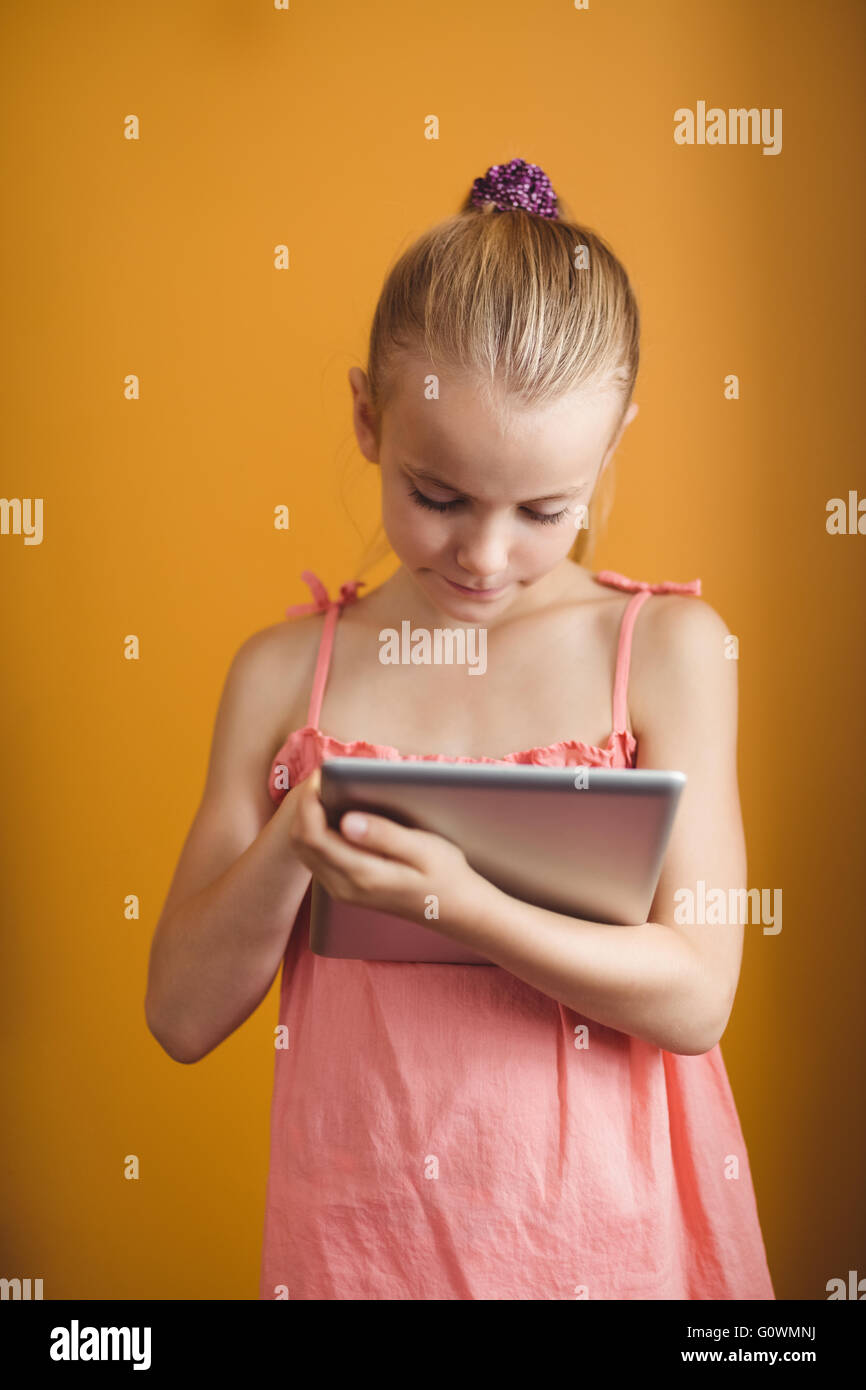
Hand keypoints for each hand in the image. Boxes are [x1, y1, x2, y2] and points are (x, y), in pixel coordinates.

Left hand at [286, 766, 489, 934]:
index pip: (313, 835)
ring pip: (305, 849)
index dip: (309, 801)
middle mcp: (344, 886)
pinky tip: (336, 813)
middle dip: (305, 805)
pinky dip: (318, 830)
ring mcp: (342, 890)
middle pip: (302, 841)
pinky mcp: (345, 887)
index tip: (322, 775)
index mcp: (362, 875)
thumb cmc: (444, 874)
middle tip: (324, 777)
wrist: (453, 909)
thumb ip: (383, 835)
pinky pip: (317, 856)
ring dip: (309, 817)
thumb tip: (346, 820)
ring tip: (330, 789)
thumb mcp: (422, 849)